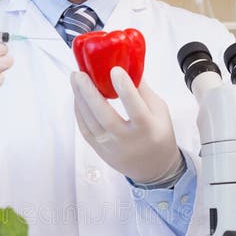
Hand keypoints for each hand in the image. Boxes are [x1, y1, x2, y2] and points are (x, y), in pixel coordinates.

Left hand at [71, 66, 183, 184]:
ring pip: (90, 122)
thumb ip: (144, 91)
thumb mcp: (160, 111)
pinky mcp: (100, 150)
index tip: (114, 69)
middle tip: (80, 74)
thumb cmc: (158, 136)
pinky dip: (79, 112)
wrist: (153, 168)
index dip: (124, 88)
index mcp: (147, 128)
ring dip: (80, 99)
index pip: (135, 107)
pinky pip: (85, 130)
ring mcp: (110, 147)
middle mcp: (127, 139)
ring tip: (75, 79)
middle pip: (104, 116)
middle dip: (89, 93)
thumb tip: (128, 66)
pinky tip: (77, 97)